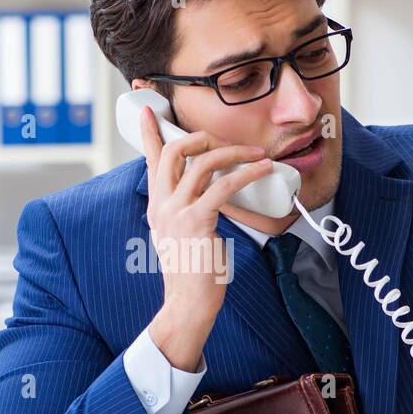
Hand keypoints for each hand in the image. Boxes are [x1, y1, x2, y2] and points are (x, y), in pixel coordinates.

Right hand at [138, 105, 272, 370]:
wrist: (187, 304)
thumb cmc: (192, 274)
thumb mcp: (180, 238)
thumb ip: (185, 214)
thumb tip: (205, 198)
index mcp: (157, 207)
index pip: (150, 161)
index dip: (150, 132)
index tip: (149, 109)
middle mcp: (162, 206)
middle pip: (174, 152)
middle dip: (200, 137)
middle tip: (225, 140)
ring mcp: (177, 213)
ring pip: (202, 163)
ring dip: (234, 153)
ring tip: (258, 155)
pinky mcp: (197, 222)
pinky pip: (223, 186)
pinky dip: (247, 174)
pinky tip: (263, 170)